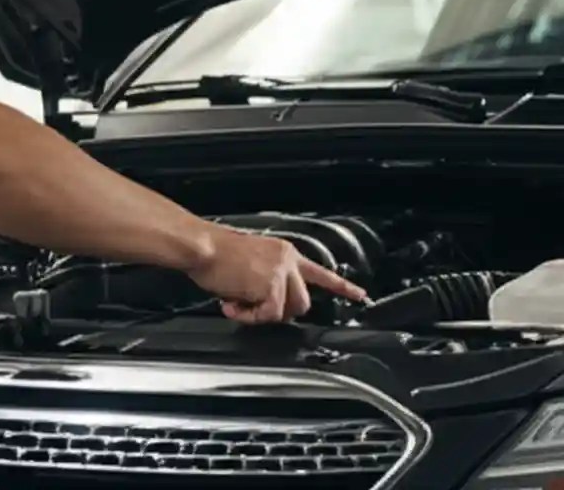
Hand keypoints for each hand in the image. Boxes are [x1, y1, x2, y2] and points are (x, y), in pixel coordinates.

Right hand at [185, 226, 367, 323]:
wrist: (203, 247)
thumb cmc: (217, 254)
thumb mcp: (251, 261)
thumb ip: (268, 278)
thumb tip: (269, 303)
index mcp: (285, 253)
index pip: (320, 271)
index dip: (341, 286)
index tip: (360, 295)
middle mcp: (288, 261)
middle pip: (302, 302)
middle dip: (280, 311)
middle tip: (253, 308)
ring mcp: (281, 273)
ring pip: (287, 311)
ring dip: (261, 314)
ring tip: (236, 303)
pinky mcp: (271, 286)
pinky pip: (267, 316)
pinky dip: (248, 317)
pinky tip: (231, 304)